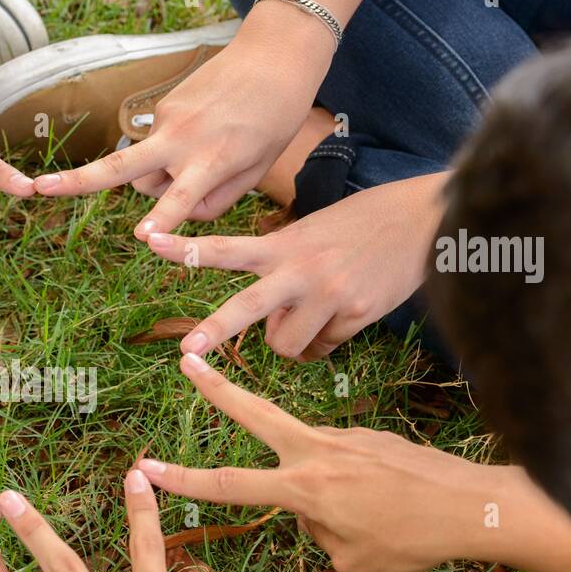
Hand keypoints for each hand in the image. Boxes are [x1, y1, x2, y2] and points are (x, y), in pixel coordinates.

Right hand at [33, 17, 324, 237]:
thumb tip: (170, 214)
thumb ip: (213, 202)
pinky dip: (170, 153)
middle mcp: (182, 140)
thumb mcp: (256, 171)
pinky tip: (203, 135)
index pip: (183, 197)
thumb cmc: (273, 121)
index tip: (144, 237)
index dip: (164, 220)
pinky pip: (156, 147)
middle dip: (78, 182)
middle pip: (120, 168)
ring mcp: (166, 120)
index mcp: (213, 160)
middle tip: (37, 188)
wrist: (274, 55)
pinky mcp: (162, 107)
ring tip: (204, 159)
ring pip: (143, 169)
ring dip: (157, 178)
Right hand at [139, 352, 533, 571]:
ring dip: (316, 484)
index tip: (145, 468)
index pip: (230, 484)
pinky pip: (344, 467)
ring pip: (309, 458)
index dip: (182, 479)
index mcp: (305, 490)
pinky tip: (390, 508)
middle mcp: (318, 453)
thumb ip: (317, 533)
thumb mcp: (351, 561)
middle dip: (216, 387)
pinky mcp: (371, 436)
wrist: (474, 506)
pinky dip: (353, 489)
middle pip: (254, 413)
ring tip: (372, 518)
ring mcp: (346, 438)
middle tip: (188, 358)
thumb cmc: (412, 543)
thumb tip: (315, 513)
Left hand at [148, 174, 446, 360]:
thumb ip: (278, 268)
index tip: (149, 240)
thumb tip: (270, 324)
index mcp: (282, 245)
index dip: (187, 247)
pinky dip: (326, 341)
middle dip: (215, 330)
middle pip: (246, 307)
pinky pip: (322, 348)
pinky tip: (344, 315)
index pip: (225, 246)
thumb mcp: (308, 233)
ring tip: (309, 317)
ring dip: (288, 341)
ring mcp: (328, 294)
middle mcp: (299, 270)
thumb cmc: (357, 226)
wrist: (420, 220)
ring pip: (284, 345)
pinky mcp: (356, 314)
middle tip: (186, 351)